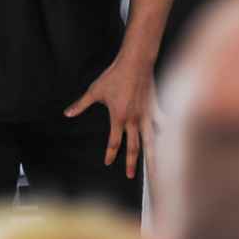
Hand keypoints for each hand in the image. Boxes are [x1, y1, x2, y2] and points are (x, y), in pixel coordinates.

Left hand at [65, 54, 156, 177]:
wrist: (135, 62)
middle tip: (131, 176)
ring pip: (151, 140)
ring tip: (154, 171)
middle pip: (134, 147)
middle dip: (132, 163)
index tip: (108, 162)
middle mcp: (134, 120)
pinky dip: (168, 133)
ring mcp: (147, 115)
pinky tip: (171, 143)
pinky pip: (164, 123)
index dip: (111, 154)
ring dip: (152, 156)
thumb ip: (81, 105)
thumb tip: (67, 113)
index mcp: (119, 118)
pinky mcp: (155, 107)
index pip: (114, 142)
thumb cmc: (114, 76)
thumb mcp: (94, 91)